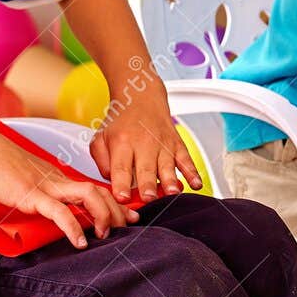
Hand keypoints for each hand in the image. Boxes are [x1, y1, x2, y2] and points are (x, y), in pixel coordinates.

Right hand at [0, 121, 135, 248]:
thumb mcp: (20, 182)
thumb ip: (34, 195)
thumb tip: (40, 210)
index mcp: (55, 178)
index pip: (93, 188)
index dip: (113, 202)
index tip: (127, 215)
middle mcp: (57, 180)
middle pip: (98, 191)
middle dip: (117, 210)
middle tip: (127, 226)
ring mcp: (46, 186)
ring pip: (88, 196)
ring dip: (103, 215)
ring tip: (106, 235)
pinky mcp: (32, 194)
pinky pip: (59, 212)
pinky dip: (73, 227)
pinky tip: (79, 242)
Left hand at [89, 81, 200, 203]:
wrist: (141, 98)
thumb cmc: (120, 123)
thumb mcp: (100, 139)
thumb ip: (102, 163)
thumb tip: (114, 184)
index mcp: (121, 143)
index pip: (120, 167)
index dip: (121, 183)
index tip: (122, 198)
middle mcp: (143, 143)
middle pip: (146, 168)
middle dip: (148, 184)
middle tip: (149, 198)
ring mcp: (162, 144)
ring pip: (168, 165)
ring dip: (171, 180)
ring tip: (172, 193)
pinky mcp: (177, 145)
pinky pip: (186, 160)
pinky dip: (193, 173)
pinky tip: (196, 184)